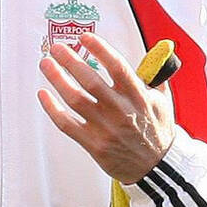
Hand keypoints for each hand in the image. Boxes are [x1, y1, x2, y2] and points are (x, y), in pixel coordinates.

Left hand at [37, 33, 174, 184]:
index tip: (85, 38)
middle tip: (57, 48)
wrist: (157, 168)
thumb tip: (154, 54)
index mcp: (138, 97)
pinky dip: (51, 108)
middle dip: (70, 61)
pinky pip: (66, 124)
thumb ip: (155, 76)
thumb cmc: (157, 132)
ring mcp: (105, 128)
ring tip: (46, 64)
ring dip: (57, 79)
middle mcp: (120, 111)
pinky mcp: (93, 144)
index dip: (100, 49)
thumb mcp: (163, 101)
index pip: (117, 67)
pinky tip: (43, 94)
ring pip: (75, 99)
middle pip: (90, 80)